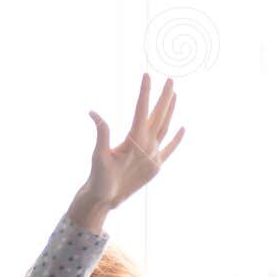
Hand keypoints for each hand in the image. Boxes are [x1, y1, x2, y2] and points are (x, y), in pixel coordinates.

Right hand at [68, 74, 184, 232]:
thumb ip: (101, 132)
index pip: (142, 110)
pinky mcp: (156, 166)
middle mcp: (149, 147)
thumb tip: (94, 113)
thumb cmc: (100, 178)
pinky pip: (169, 149)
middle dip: (164, 96)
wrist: (106, 200)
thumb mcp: (98, 155)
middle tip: (169, 79)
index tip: (147, 75)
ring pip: (166, 128)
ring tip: (174, 94)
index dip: (145, 92)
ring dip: (170, 111)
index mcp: (135, 142)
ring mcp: (155, 157)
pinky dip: (177, 139)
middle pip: (159, 116)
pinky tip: (183, 128)